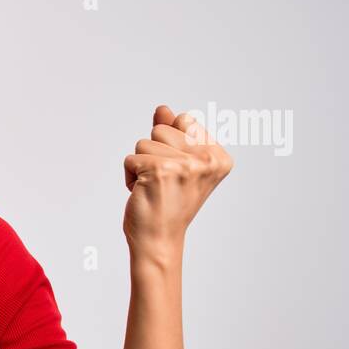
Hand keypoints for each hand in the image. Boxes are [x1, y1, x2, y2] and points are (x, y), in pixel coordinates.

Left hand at [123, 104, 233, 260]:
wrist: (158, 240)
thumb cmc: (167, 204)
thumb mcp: (176, 163)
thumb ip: (172, 133)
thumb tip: (163, 108)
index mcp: (219, 156)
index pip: (185, 120)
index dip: (171, 143)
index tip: (178, 172)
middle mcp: (207, 160)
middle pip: (162, 128)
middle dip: (154, 152)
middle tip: (163, 182)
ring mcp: (185, 165)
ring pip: (144, 142)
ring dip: (141, 165)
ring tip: (154, 188)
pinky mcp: (160, 170)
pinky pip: (131, 158)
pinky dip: (130, 176)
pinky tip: (143, 193)